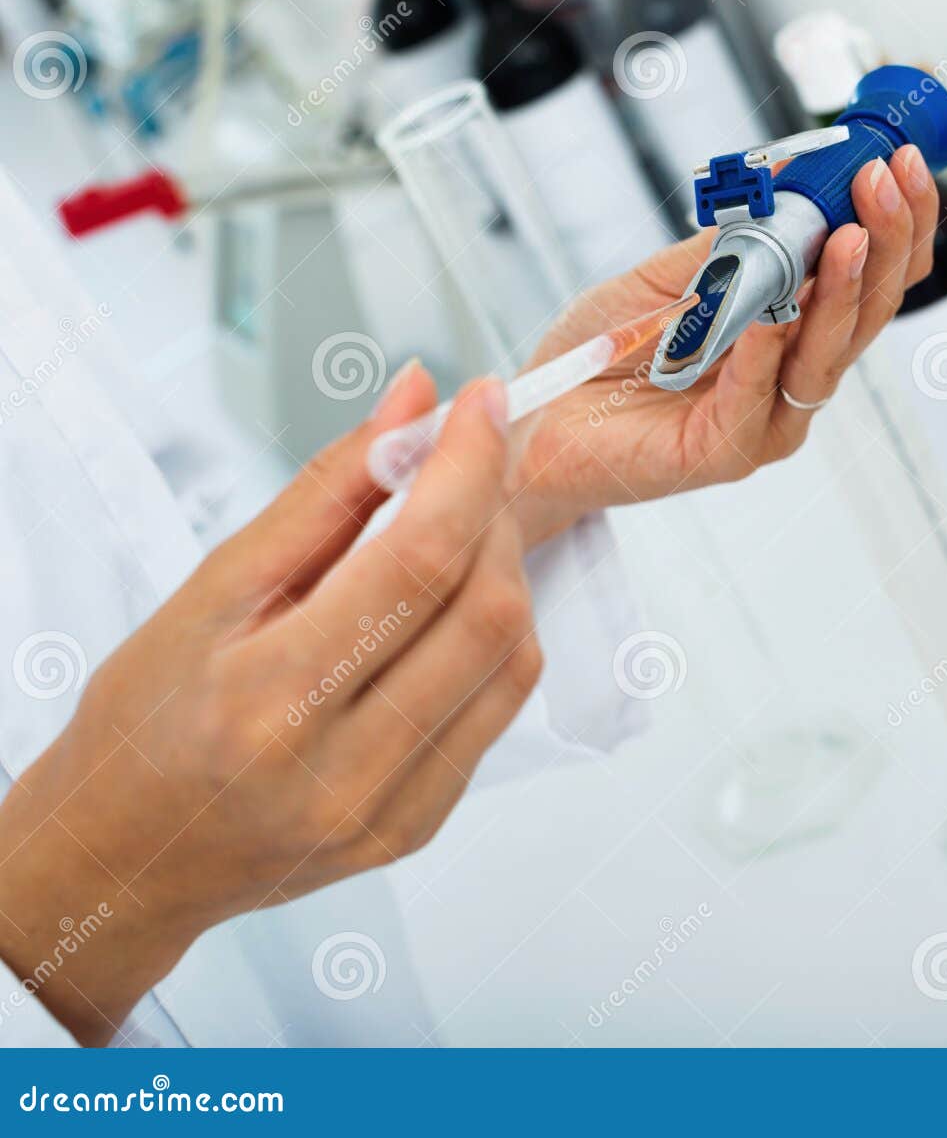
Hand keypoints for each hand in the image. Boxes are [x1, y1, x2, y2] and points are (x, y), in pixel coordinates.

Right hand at [0, 368, 541, 1044]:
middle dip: (495, 514)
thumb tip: (415, 403)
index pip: (418, 562)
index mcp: (271, 697)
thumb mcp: (213, 588)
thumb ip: (327, 492)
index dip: (469, 468)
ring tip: (456, 536)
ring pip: (512, 660)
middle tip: (468, 467)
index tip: (482, 405)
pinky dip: (493, 640)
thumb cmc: (149, 718)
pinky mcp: (418, 827)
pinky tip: (449, 612)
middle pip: (486, 611)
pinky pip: (499, 712)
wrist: (124, 854)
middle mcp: (341, 768)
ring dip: (504, 573)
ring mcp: (389, 810)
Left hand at [507, 145, 939, 543]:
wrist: (538, 419)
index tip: (894, 163)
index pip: (867, 280)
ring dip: (842, 290)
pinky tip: (777, 308)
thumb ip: (728, 241)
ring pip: (827, 356)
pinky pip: (756, 396)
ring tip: (850, 234)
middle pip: (866, 314)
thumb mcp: (667, 276)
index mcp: (791, 334)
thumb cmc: (601, 353)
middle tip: (882, 180)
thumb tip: (785, 177)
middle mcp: (790, 378)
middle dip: (885, 242)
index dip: (894, 224)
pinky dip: (768, 347)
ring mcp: (765, 420)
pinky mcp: (724, 451)